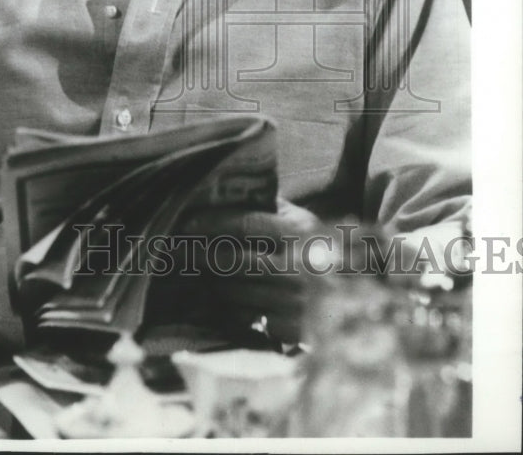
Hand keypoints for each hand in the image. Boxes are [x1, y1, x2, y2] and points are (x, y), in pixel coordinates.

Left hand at [180, 200, 318, 344]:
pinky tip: (213, 297)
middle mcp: (300, 267)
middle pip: (235, 261)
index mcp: (300, 232)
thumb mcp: (297, 221)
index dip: (212, 223)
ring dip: (208, 282)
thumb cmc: (311, 247)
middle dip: (200, 256)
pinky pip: (243, 317)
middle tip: (172, 252)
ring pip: (234, 290)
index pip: (246, 224)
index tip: (184, 224)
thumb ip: (265, 209)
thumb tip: (216, 194)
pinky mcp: (290, 329)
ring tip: (188, 272)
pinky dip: (224, 307)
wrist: (351, 293)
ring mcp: (296, 301)